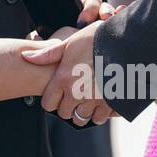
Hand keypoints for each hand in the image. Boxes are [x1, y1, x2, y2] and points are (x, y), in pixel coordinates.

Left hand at [23, 0, 123, 126]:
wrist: (129, 42)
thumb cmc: (98, 38)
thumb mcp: (71, 42)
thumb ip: (49, 54)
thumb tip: (26, 56)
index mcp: (65, 79)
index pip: (48, 104)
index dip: (51, 99)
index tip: (57, 93)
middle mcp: (78, 93)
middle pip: (65, 114)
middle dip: (67, 106)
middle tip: (73, 95)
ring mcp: (96, 101)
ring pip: (83, 119)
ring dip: (84, 111)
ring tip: (88, 98)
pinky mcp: (113, 104)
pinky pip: (102, 118)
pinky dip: (101, 112)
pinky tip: (102, 99)